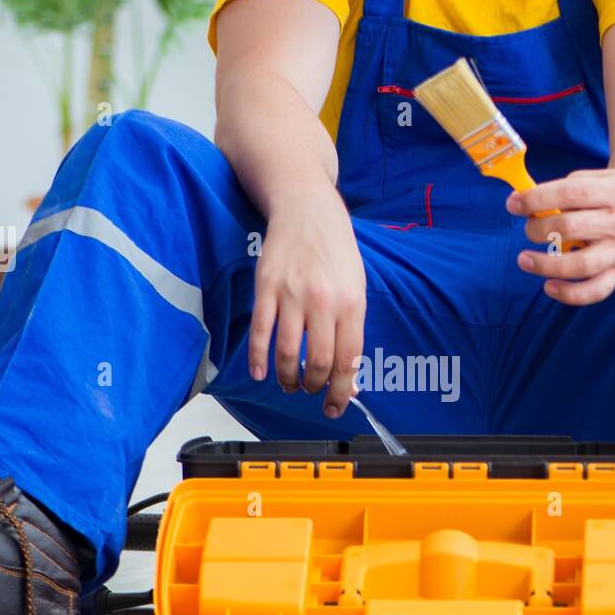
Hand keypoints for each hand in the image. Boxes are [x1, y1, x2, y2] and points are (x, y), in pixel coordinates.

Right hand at [249, 186, 365, 417]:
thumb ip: (353, 332)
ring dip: (287, 378)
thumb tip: (350, 378)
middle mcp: (323, 301)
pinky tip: (259, 372)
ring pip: (286, 352)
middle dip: (314, 387)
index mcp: (351, 303)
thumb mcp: (356, 289)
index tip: (335, 406)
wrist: (307, 209)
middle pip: (317, 361)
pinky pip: (261, 332)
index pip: (348, 360)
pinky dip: (258, 359)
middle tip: (311, 391)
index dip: (340, 390)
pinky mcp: (266, 288)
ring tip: (290, 384)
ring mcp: (292, 294)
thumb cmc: (335, 251)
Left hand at [506, 168, 614, 305]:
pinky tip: (548, 286)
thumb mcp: (605, 178)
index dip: (537, 199)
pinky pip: (595, 291)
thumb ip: (573, 187)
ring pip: (580, 265)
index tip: (514, 204)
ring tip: (525, 259)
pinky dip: (569, 294)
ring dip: (545, 264)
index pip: (570, 194)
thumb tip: (532, 202)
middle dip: (538, 229)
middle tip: (529, 228)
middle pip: (570, 228)